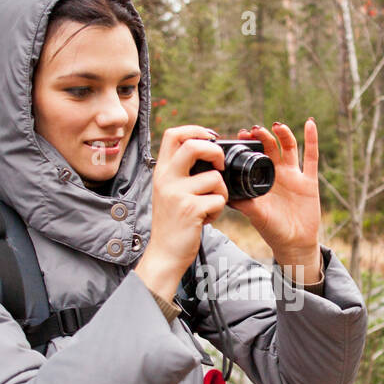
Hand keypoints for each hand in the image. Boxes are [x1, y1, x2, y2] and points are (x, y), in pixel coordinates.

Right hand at [136, 124, 228, 298]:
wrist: (165, 254)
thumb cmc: (172, 223)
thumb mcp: (168, 192)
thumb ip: (181, 172)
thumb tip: (207, 152)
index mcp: (162, 171)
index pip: (174, 134)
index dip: (196, 130)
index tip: (210, 138)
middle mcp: (166, 179)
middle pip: (194, 146)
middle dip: (215, 151)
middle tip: (220, 165)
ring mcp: (178, 194)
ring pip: (215, 177)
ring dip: (221, 192)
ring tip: (210, 205)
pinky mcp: (191, 209)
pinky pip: (219, 199)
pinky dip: (219, 210)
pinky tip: (208, 218)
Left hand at [230, 119, 322, 281]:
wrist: (293, 244)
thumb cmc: (272, 230)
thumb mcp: (254, 215)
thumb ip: (243, 203)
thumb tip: (224, 193)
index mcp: (262, 179)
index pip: (255, 155)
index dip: (249, 143)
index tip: (241, 135)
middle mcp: (277, 174)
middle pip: (271, 147)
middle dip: (263, 136)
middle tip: (254, 130)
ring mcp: (294, 175)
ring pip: (289, 148)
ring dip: (283, 134)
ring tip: (276, 126)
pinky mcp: (309, 181)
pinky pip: (311, 157)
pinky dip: (312, 139)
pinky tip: (309, 123)